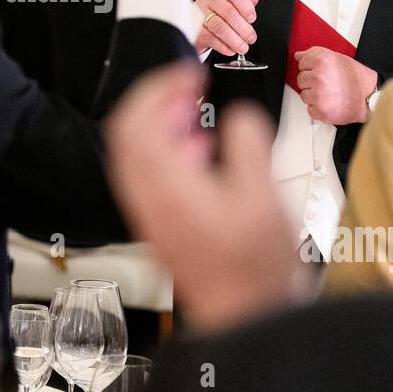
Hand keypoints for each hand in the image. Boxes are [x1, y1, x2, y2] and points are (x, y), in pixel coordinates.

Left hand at [105, 64, 304, 332]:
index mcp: (164, 183)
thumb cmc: (253, 269)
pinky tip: (203, 150)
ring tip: (194, 109)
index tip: (188, 73)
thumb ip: (248, 143)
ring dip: (162, 124)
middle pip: (128, 132)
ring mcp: (151, 213)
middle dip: (157, 100)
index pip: (136, 119)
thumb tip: (239, 116)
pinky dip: (169, 151)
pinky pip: (150, 175)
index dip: (158, 86)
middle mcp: (148, 197)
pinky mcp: (162, 225)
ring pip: (137, 153)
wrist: (244, 318)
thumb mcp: (264, 195)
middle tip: (187, 85)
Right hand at [195, 0, 259, 54]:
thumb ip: (245, 0)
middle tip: (251, 38)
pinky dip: (224, 46)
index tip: (252, 18)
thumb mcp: (234, 3)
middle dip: (243, 28)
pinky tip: (231, 49)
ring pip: (220, 26)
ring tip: (243, 46)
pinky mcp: (196, 29)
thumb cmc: (219, 13)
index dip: (246, 6)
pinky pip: (211, 38)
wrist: (200, 25)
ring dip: (235, 39)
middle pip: (229, 12)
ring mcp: (199, 13)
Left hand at [293, 46, 377, 123]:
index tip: (320, 71)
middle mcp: (318, 78)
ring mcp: (317, 95)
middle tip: (328, 83)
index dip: (311, 67)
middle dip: (312, 82)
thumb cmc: (356, 78)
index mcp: (321, 62)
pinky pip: (310, 109)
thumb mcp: (337, 58)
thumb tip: (299, 55)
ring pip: (304, 95)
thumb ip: (315, 54)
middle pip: (301, 80)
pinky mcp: (320, 111)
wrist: (369, 97)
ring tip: (330, 93)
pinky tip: (330, 102)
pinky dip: (318, 108)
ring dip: (314, 96)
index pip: (301, 64)